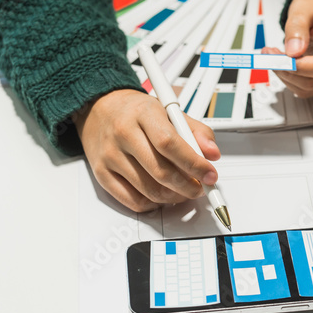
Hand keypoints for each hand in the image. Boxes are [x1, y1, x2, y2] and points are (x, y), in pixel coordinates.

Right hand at [74, 89, 220, 212]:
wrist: (100, 108)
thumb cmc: (137, 112)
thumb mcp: (170, 111)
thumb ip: (196, 131)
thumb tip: (212, 154)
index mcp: (143, 114)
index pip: (170, 144)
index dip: (194, 164)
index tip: (210, 175)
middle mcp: (124, 134)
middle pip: (161, 172)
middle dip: (188, 187)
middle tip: (200, 188)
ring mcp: (110, 156)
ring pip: (150, 191)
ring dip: (174, 197)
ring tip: (183, 190)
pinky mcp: (101, 174)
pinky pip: (134, 201)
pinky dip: (154, 204)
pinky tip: (162, 194)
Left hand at [266, 0, 312, 97]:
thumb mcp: (304, 7)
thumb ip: (297, 27)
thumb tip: (293, 51)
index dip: (300, 67)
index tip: (280, 58)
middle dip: (288, 70)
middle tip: (269, 54)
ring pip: (310, 88)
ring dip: (286, 75)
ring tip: (275, 55)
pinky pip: (308, 89)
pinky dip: (291, 79)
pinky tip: (285, 63)